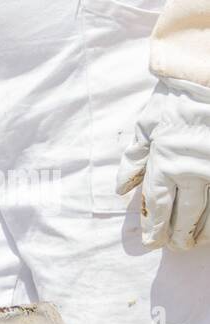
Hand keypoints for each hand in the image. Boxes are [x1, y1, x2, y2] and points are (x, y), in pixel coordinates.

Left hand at [117, 78, 209, 249]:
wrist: (207, 77)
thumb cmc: (176, 100)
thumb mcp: (145, 126)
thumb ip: (133, 160)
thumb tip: (122, 189)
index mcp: (165, 164)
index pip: (158, 206)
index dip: (155, 228)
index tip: (153, 241)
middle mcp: (192, 172)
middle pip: (185, 215)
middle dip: (178, 234)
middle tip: (175, 246)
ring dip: (202, 231)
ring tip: (195, 242)